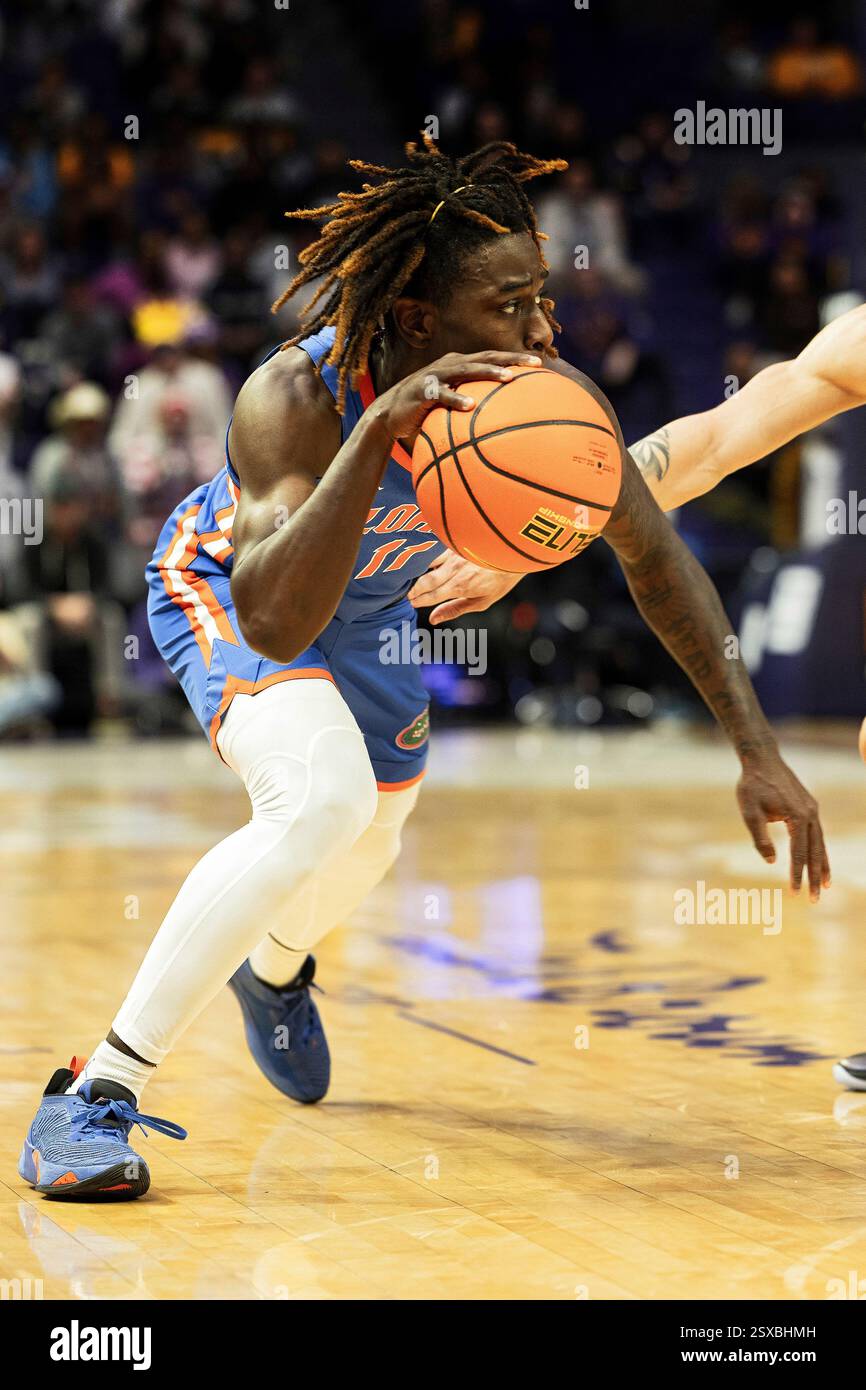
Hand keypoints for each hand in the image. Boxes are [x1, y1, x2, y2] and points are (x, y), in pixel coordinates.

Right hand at [371, 350, 541, 443]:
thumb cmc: (425, 411)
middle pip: (485, 357)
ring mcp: (435, 376)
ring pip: (466, 370)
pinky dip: (456, 398)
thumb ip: (472, 404)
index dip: (515, 358)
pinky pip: (442, 395)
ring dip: (488, 372)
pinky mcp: (423, 391)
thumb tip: (501, 419)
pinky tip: (470, 406)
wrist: (388, 415)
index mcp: (459, 364)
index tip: (540, 363)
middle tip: (534, 363)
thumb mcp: (450, 404)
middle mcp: (449, 365)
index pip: (492, 357)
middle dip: (510, 359)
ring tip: (508, 379)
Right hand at [408, 550, 519, 623]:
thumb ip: (455, 609)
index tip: (409, 603)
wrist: (514, 552)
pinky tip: (416, 557)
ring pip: (426, 563)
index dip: (418, 601)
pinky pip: (433, 549)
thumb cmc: (499, 580)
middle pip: (425, 581)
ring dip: (414, 571)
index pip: (431, 596)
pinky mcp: (454, 542)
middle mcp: (454, 570)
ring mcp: (453, 554)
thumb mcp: (481, 601)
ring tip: (406, 576)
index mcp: (460, 587)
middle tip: (403, 594)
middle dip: (412, 589)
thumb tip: (433, 619)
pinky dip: (423, 555)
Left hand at [736, 751, 829, 899]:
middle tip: (814, 899)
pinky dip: (819, 848)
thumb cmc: (752, 786)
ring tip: (825, 885)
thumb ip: (760, 838)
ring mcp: (812, 809)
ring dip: (822, 865)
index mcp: (797, 816)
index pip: (799, 853)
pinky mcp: (809, 806)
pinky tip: (818, 860)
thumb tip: (772, 862)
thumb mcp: (749, 813)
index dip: (797, 874)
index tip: (794, 893)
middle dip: (814, 877)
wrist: (761, 759)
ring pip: (821, 843)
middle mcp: (810, 813)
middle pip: (815, 851)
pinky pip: (817, 832)